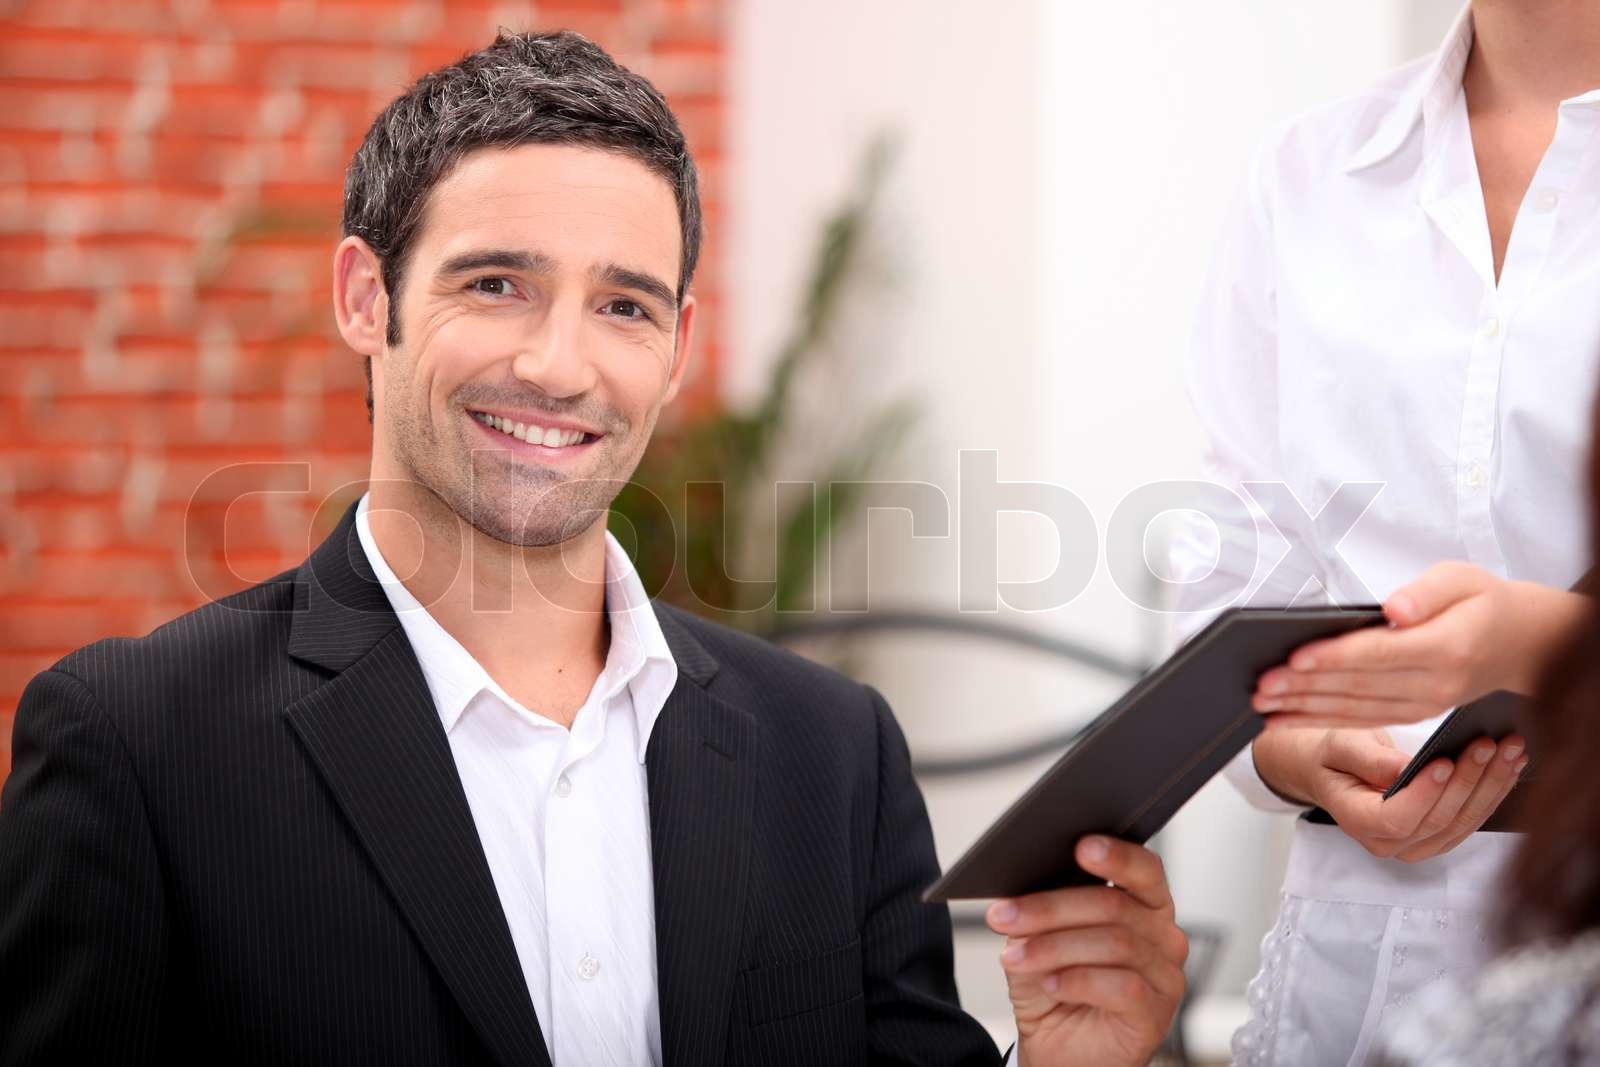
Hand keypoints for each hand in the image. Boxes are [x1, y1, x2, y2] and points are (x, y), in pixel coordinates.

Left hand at [988, 837, 1186, 1066]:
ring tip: (1015, 957)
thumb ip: (1041, 906)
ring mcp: (1165, 975)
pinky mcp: (1157, 1013)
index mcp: (1143, 904)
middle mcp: (1162, 935)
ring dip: (1053, 947)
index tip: (1080, 846)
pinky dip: (1078, 981)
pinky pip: (1122, 986)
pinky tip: (1051, 984)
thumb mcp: (1039, 937)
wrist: (1059, 1049)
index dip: (1116, 854)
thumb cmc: (1055, 987)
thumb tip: (1017, 882)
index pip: (1143, 868)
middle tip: (1005, 916)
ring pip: (1114, 943)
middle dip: (1051, 908)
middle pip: (1115, 905)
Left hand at [1251, 563, 1587, 726]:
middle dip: (1304, 687)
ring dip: (1306, 709)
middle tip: (1261, 685)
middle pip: (1359, 686)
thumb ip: (1425, 592)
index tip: (1294, 657)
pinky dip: (1324, 720)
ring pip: (1356, 710)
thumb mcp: (1462, 579)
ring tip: (1264, 705)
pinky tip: (1289, 717)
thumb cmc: (1484, 602)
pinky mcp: (1415, 713)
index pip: (1379, 654)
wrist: (1524, 643)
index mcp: (1447, 646)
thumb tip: (1393, 610)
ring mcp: (1425, 704)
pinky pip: (1363, 720)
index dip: (1334, 657)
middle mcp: (1435, 683)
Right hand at [1253, 726, 1527, 860]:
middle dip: (1469, 780)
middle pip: (1440, 821)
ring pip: (1465, 822)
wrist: (1332, 769)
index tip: (1442, 760)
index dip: (1424, 794)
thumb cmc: (1332, 755)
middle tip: (1488, 742)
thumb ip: (1367, 759)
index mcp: (1358, 821)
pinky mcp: (1440, 835)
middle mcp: (1389, 843)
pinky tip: (1511, 763)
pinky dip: (1495, 790)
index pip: (1397, 820)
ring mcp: (1418, 844)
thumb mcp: (1338, 746)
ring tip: (1509, 748)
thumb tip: (1403, 768)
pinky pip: (1473, 818)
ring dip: (1492, 785)